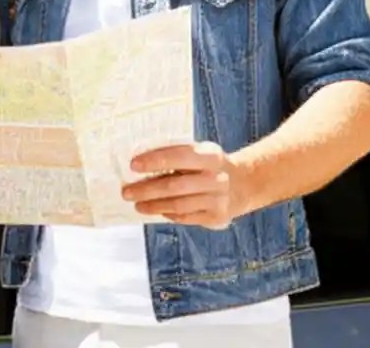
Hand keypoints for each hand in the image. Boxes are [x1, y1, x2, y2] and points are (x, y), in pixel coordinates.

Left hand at [122, 142, 241, 229]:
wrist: (243, 184)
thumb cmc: (208, 166)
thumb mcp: (199, 152)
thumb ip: (175, 155)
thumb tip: (139, 163)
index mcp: (211, 156)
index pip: (179, 156)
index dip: (155, 160)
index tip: (133, 165)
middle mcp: (217, 178)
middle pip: (175, 186)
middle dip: (147, 189)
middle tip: (126, 192)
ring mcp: (218, 200)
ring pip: (179, 205)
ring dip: (154, 206)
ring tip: (137, 205)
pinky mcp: (216, 217)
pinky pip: (186, 217)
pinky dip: (169, 214)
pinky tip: (157, 211)